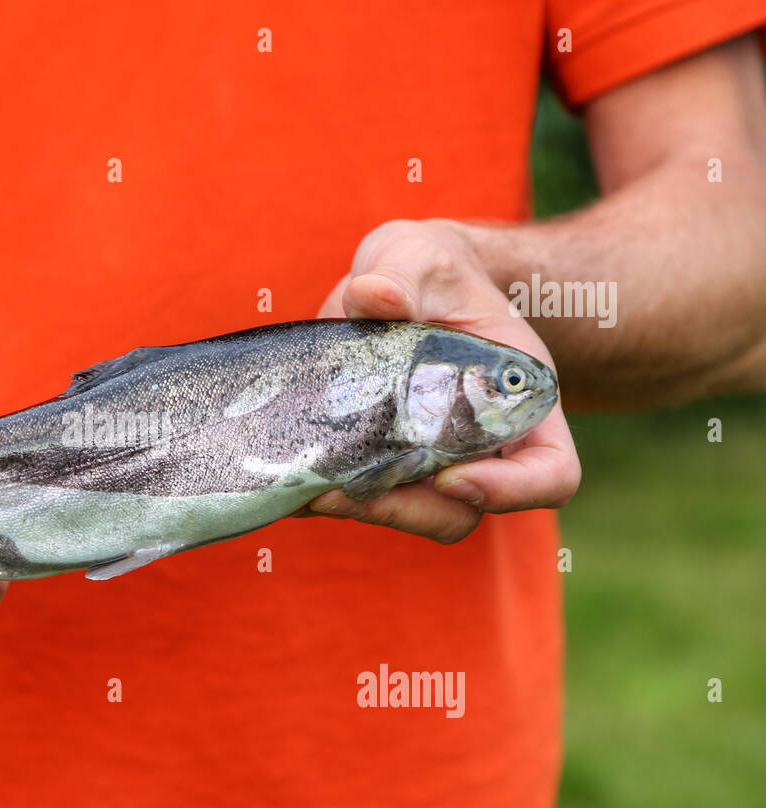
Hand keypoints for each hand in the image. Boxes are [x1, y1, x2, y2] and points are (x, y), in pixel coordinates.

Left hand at [303, 218, 580, 542]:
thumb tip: (375, 295)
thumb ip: (404, 272)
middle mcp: (481, 443)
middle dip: (410, 510)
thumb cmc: (429, 271)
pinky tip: (295, 480)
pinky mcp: (379, 461)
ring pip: (414, 513)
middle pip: (466, 511)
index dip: (513, 491)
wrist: (396, 286)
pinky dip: (332, 496)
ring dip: (365, 510)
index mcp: (518, 401)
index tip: (452, 476)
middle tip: (350, 493)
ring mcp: (429, 459)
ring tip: (315, 491)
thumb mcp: (421, 257)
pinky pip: (364, 497)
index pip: (549, 474)